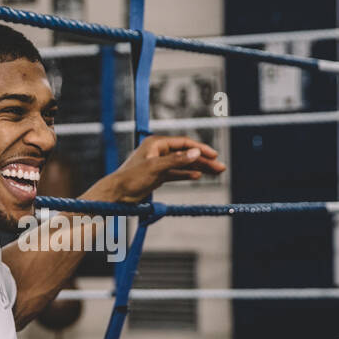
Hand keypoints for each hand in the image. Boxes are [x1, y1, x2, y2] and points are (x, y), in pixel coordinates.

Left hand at [96, 135, 225, 203]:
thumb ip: (176, 160)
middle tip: (220, 167)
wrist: (117, 194)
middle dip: (204, 160)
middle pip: (186, 154)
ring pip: (183, 164)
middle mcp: (159, 151)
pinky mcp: (158, 175)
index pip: (184, 144)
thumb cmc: (132, 177)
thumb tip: (196, 153)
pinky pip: (176, 173)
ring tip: (215, 172)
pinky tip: (198, 176)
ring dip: (199, 168)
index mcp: (157, 143)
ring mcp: (159, 164)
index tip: (214, 155)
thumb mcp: (156, 167)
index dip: (200, 149)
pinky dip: (187, 174)